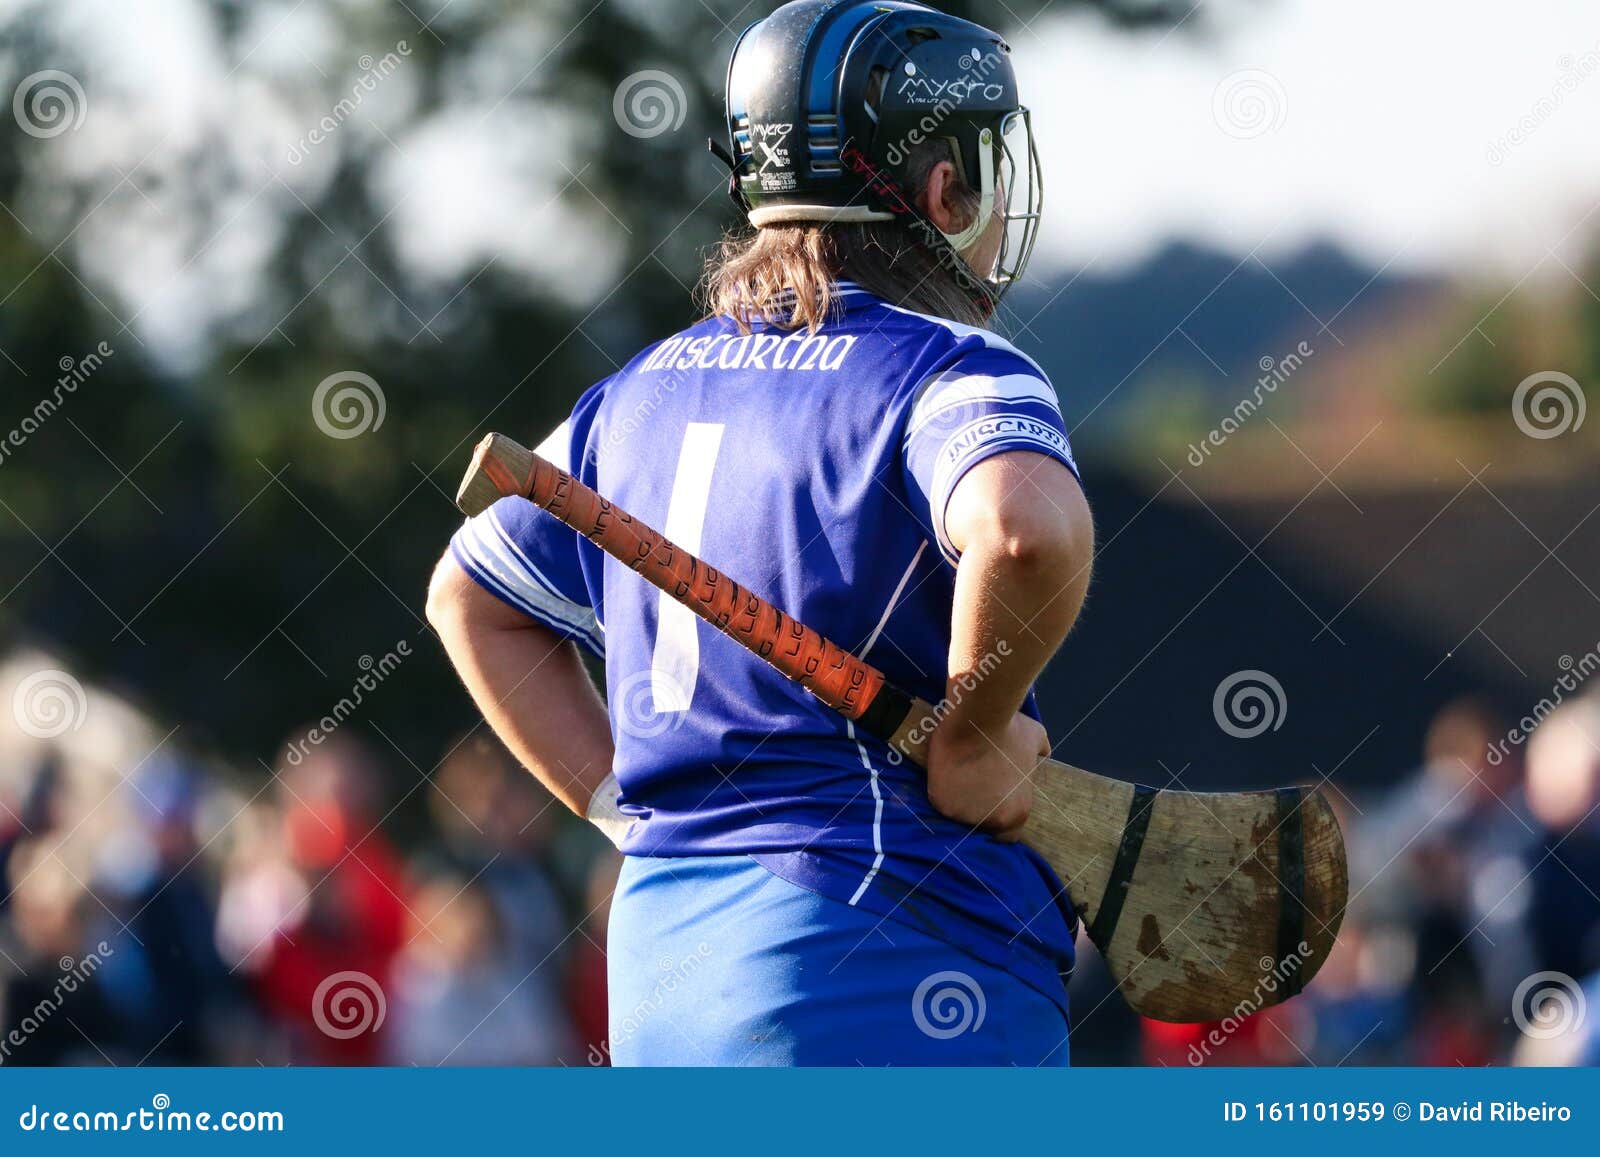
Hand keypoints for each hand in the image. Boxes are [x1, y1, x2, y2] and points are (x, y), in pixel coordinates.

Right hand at [924, 712, 1048, 840]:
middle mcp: (992, 820)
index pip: (1008, 834)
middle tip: (972, 787)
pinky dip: (941, 790)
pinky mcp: (943, 804)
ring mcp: (965, 815)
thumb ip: (1040, 752)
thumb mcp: (1035, 739)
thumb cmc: (1009, 728)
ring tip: (959, 776)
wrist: (979, 718)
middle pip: (980, 826)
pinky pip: (940, 801)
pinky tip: (945, 772)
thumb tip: (1043, 753)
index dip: (998, 820)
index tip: (990, 804)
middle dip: (977, 811)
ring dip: (959, 801)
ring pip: (958, 816)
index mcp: (1017, 813)